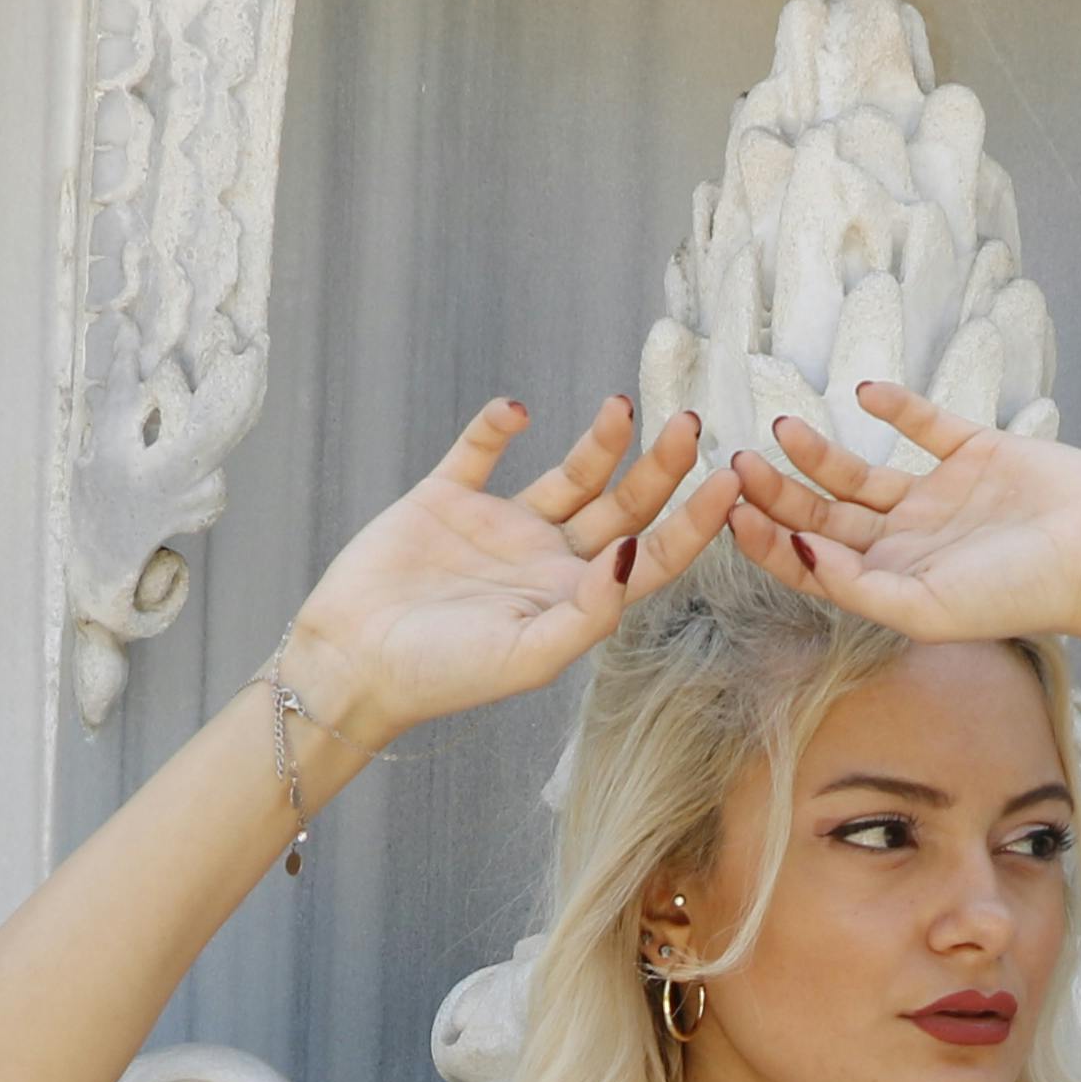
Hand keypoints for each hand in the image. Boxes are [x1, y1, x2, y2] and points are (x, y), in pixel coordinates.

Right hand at [285, 398, 732, 749]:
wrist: (351, 664)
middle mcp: (548, 559)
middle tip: (691, 424)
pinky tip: (516, 410)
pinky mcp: (446, 499)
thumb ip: (588, 613)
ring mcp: (500, 526)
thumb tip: (632, 555)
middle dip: (661, 467)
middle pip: (623, 505)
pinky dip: (497, 425)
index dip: (695, 522)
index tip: (730, 481)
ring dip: (601, 440)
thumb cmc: (442, 676)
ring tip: (622, 405)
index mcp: (576, 600)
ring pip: (570, 473)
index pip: (653, 555)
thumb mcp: (528, 657)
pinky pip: (480, 451)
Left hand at [725, 385, 1080, 652]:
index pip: (815, 562)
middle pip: (828, 516)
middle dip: (781, 493)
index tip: (731, 512)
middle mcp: (912, 541)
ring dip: (821, 452)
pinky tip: (864, 393)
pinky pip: (925, 424)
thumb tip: (796, 554)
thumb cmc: (1020, 594)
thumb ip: (856, 585)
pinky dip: (895, 408)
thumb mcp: (926, 607)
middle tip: (740, 462)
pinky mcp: (977, 452)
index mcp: (896, 582)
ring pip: (862, 472)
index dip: (770, 540)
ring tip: (784, 428)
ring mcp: (942, 495)